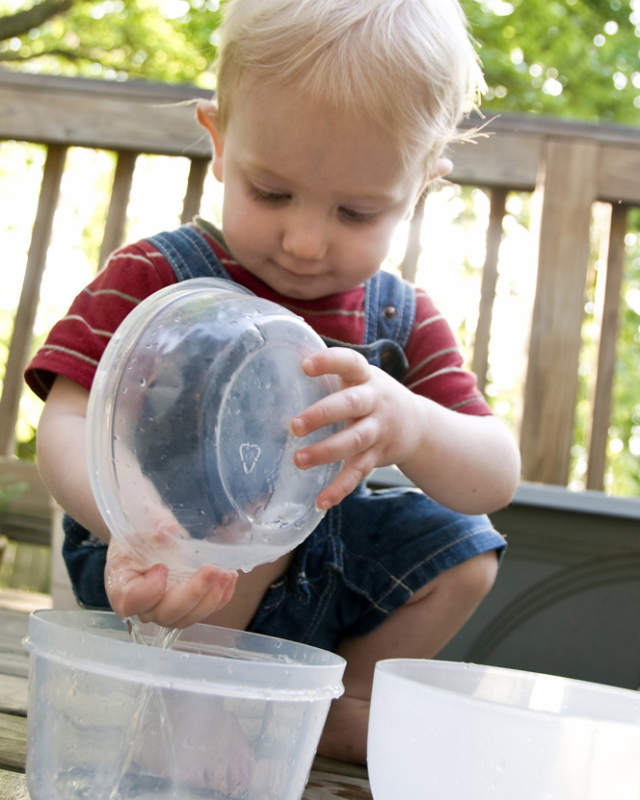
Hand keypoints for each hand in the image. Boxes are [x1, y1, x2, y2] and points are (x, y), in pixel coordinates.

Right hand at [105, 531, 237, 627]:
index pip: (131, 603)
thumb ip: (154, 524)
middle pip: (166, 614)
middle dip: (193, 594)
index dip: (149, 591)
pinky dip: (220, 598)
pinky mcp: (185, 607)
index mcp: (121, 587)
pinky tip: (230, 578)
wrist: (148, 535)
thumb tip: (169, 530)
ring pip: (188, 618)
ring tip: (226, 574)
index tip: (163, 567)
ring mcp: (164, 610)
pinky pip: (203, 611)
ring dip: (211, 598)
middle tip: (212, 569)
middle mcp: (143, 606)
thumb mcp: (143, 521)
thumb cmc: (141, 529)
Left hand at [290, 348, 419, 509]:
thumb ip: (331, 372)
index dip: (329, 362)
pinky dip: (340, 488)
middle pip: (351, 405)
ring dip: (326, 451)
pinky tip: (321, 501)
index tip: (305, 366)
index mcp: (365, 377)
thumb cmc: (373, 396)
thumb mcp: (360, 378)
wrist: (419, 425)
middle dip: (322, 415)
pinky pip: (358, 473)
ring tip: (299, 460)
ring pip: (354, 441)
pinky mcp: (378, 457)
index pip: (350, 362)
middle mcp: (375, 401)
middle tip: (294, 425)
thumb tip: (284, 357)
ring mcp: (378, 430)